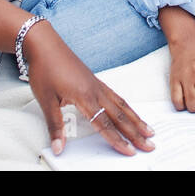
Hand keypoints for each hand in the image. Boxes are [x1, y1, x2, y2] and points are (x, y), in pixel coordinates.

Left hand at [22, 22, 154, 156]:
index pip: (104, 124)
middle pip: (120, 116)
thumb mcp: (46, 100)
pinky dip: (127, 107)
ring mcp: (97, 85)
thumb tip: (58, 147)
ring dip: (136, 120)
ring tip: (148, 130)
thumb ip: (55, 126)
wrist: (45, 44)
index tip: (129, 151)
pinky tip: (130, 112)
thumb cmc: (45, 69)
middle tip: (149, 145)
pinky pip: (116, 96)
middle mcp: (95, 91)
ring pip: (122, 105)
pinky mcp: (95, 81)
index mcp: (84, 96)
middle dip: (136, 133)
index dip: (117, 140)